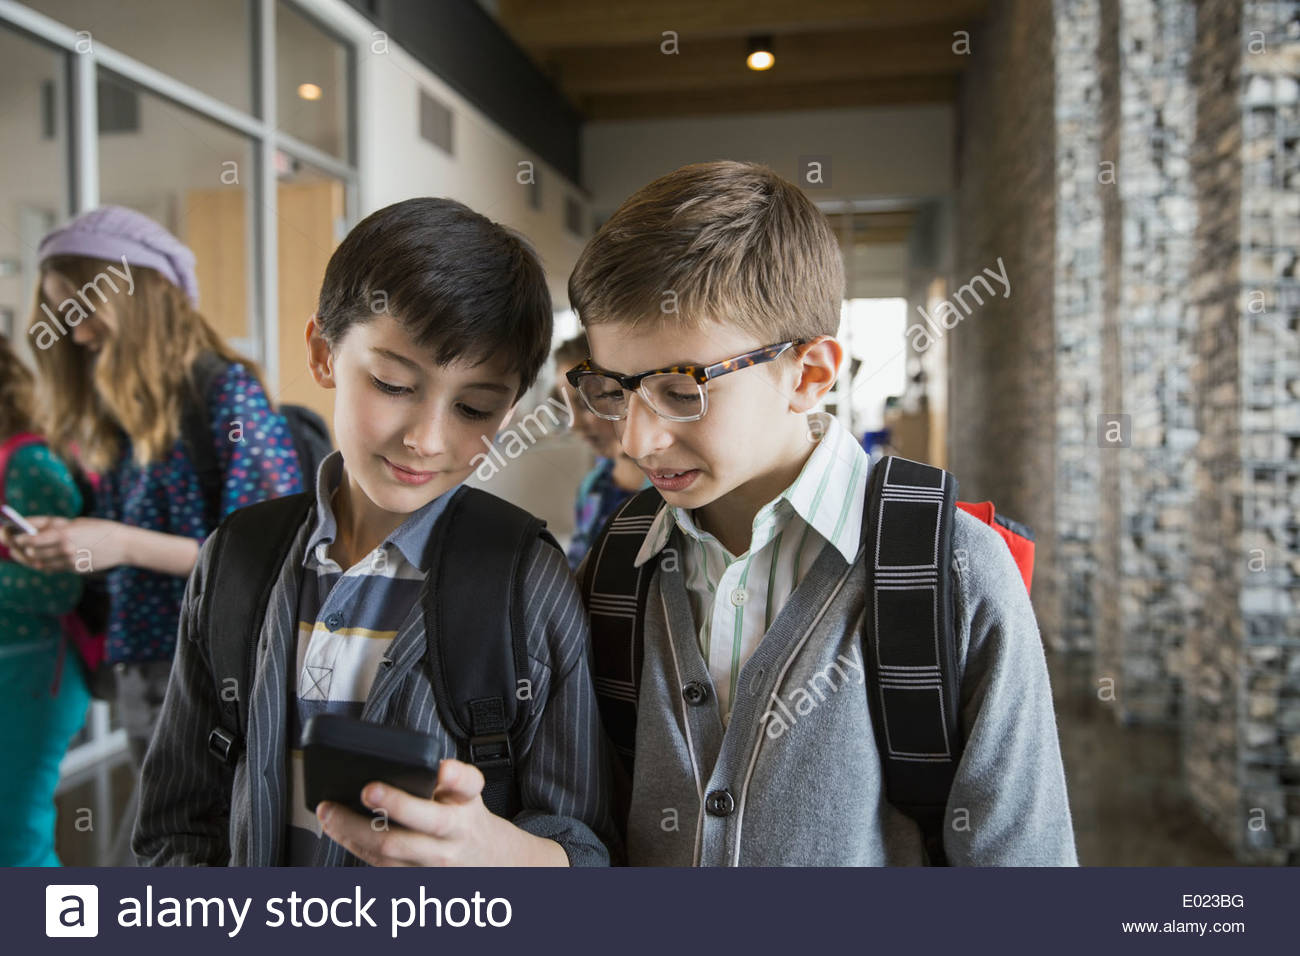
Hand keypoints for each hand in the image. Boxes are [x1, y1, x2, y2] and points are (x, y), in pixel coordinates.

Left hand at [0, 516, 126, 572]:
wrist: (123, 545)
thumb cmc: (99, 528)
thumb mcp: (76, 522)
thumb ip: (53, 526)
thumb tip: (30, 527)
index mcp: (64, 534)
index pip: (31, 539)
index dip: (17, 538)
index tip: (11, 535)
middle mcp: (64, 550)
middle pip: (31, 553)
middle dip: (20, 548)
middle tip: (13, 543)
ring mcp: (69, 562)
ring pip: (39, 562)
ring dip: (30, 557)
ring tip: (24, 551)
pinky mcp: (74, 570)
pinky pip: (51, 568)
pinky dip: (43, 563)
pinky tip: (42, 557)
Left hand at [316, 758, 567, 866]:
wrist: (483, 859)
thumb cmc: (464, 816)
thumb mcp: (467, 791)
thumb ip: (452, 775)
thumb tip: (427, 767)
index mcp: (466, 804)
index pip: (466, 786)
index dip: (454, 777)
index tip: (441, 770)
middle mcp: (452, 836)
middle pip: (426, 821)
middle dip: (393, 806)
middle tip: (367, 790)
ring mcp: (432, 862)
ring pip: (390, 850)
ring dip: (354, 830)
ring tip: (329, 811)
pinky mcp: (414, 878)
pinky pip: (378, 864)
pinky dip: (353, 845)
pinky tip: (336, 829)